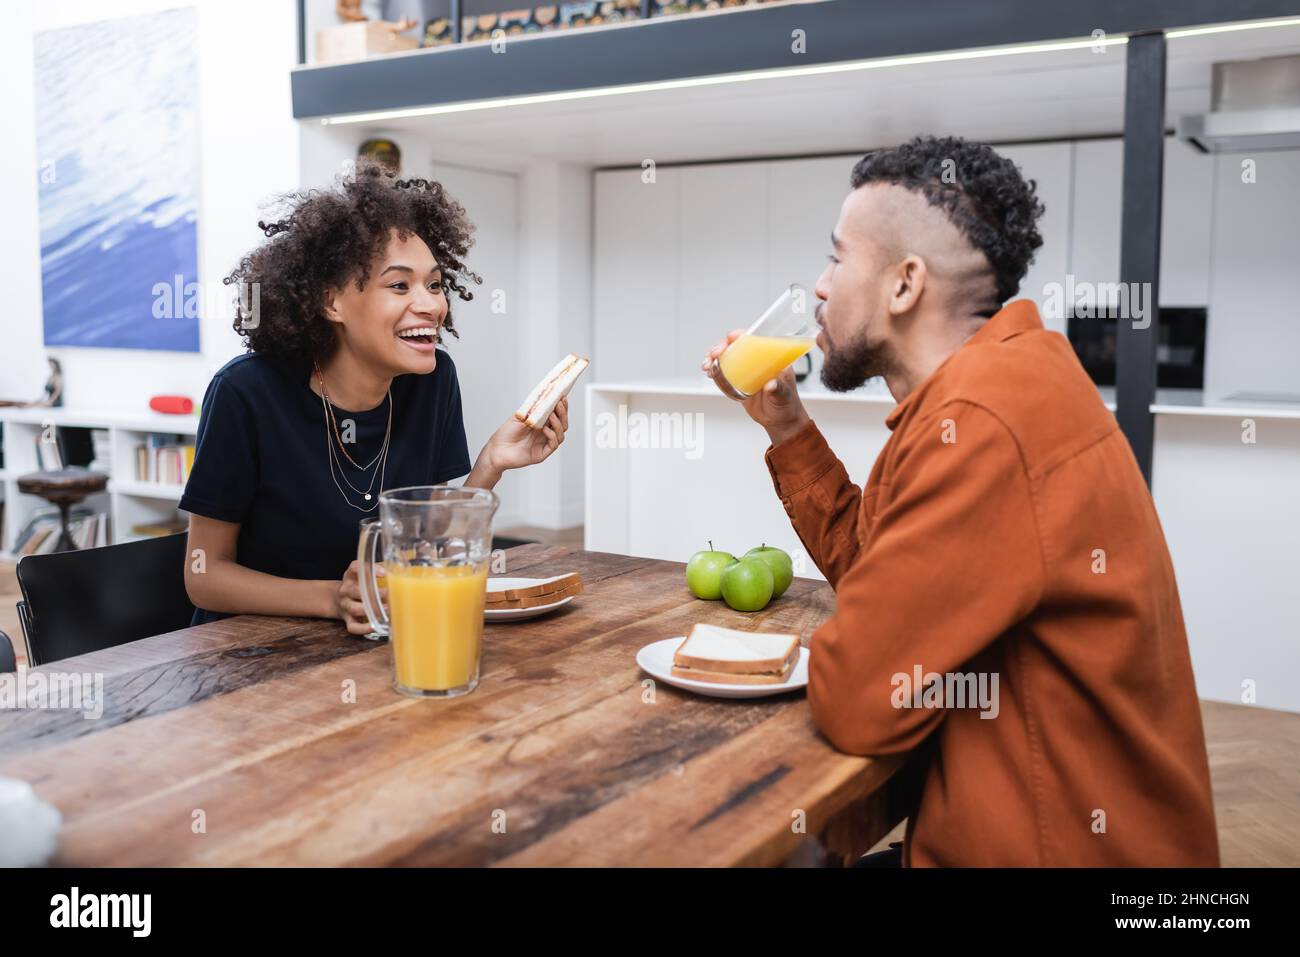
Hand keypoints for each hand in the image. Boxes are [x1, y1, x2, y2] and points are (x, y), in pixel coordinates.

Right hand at [335, 559, 383, 635]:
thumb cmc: (360, 586)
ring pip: (355, 609)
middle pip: (356, 591)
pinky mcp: (347, 619)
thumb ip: (380, 572)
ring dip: (372, 610)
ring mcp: (345, 605)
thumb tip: (403, 571)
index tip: (384, 573)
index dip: (368, 569)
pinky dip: (364, 628)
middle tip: (390, 595)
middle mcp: (346, 590)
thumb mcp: (365, 575)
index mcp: (351, 575)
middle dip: (375, 594)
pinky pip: (353, 626)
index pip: (355, 567)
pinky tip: (375, 626)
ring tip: (388, 609)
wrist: (338, 599)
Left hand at [481, 396, 568, 474]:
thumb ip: (533, 408)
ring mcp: (544, 443)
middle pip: (562, 423)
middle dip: (562, 413)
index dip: (562, 406)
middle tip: (559, 403)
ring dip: (558, 423)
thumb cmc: (506, 433)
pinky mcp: (541, 454)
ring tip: (551, 415)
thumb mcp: (520, 416)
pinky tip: (545, 429)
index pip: (557, 414)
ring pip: (560, 434)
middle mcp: (545, 433)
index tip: (562, 396)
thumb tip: (545, 396)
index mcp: (541, 423)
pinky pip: (553, 444)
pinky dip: (552, 435)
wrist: (496, 449)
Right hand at [702, 330, 810, 445]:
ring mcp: (748, 370)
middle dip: (722, 347)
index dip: (741, 335)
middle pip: (737, 346)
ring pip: (728, 357)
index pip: (755, 340)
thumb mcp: (783, 396)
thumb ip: (778, 389)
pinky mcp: (739, 381)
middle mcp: (758, 361)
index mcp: (772, 358)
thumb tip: (771, 384)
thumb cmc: (787, 405)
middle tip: (714, 355)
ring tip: (707, 365)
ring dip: (714, 358)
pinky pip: (724, 371)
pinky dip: (714, 369)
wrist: (780, 421)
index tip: (731, 337)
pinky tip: (708, 372)